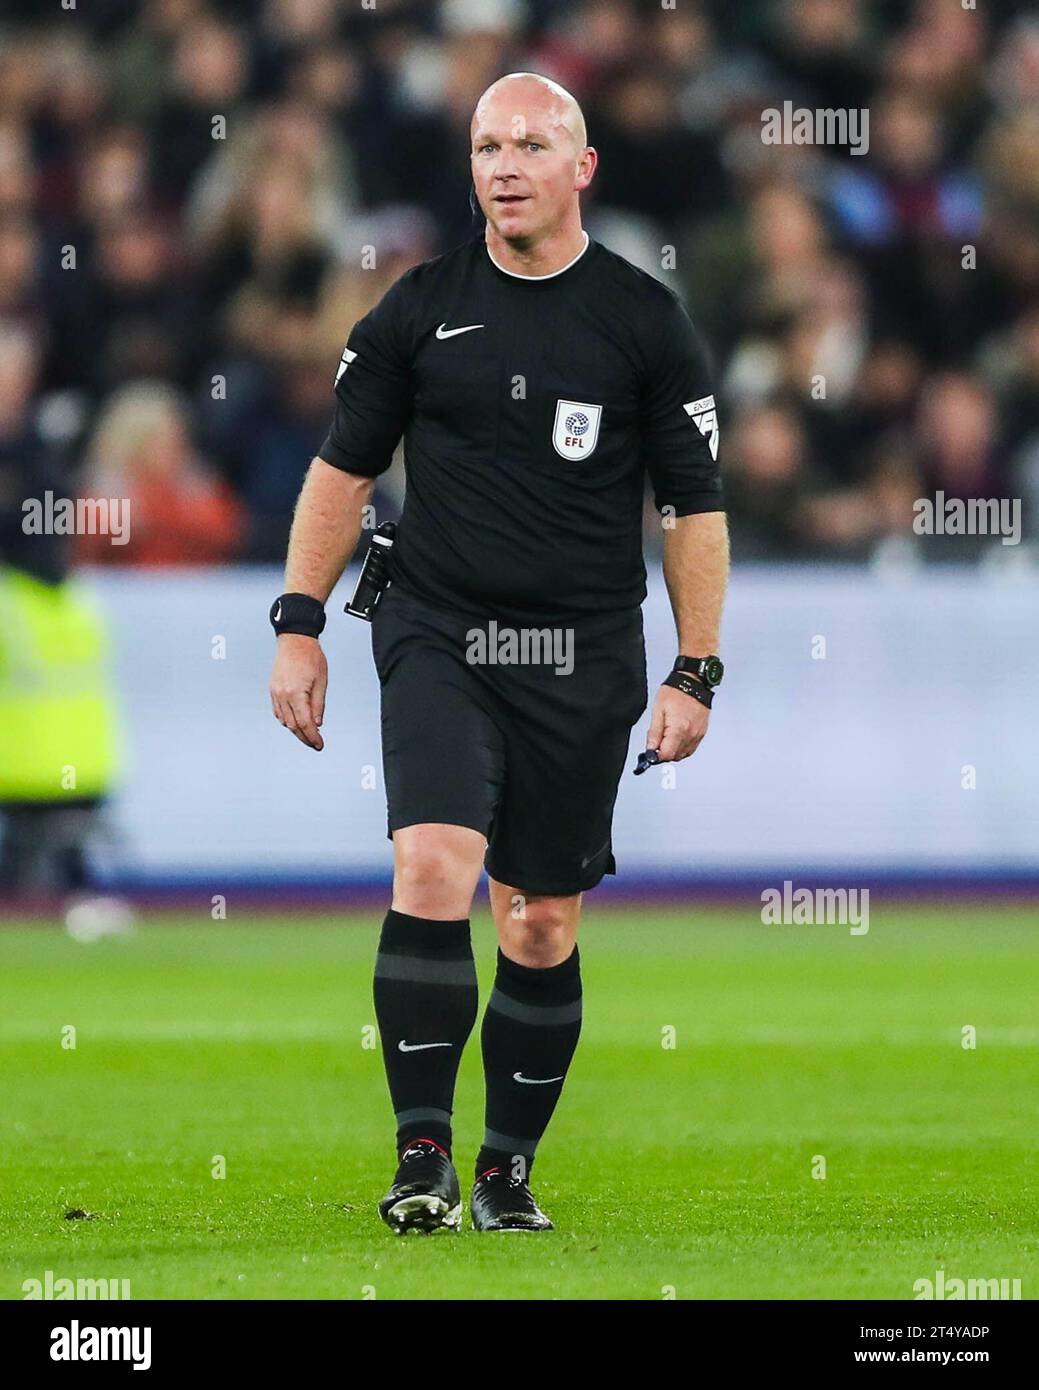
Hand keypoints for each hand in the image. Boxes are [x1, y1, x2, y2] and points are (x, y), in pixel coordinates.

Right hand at [270, 634, 327, 750]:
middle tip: (315, 744)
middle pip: (293, 725)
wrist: (295, 640)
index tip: (319, 745)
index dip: (312, 737)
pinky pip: (278, 711)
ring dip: (295, 730)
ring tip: (307, 735)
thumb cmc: (310, 657)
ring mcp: (275, 692)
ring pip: (284, 720)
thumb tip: (317, 723)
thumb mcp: (321, 681)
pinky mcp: (273, 689)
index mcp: (296, 693)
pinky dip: (286, 720)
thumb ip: (318, 705)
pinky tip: (295, 722)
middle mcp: (282, 695)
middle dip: (304, 737)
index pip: (305, 723)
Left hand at [645, 682, 709, 763]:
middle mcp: (690, 734)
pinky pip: (691, 748)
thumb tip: (650, 748)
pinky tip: (676, 737)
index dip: (656, 756)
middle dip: (664, 753)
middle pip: (675, 757)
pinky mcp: (702, 733)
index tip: (651, 752)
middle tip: (657, 741)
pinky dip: (682, 747)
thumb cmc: (675, 692)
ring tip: (667, 736)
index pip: (667, 755)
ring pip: (683, 754)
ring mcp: (697, 735)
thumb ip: (654, 732)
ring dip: (673, 750)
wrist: (693, 682)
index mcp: (679, 729)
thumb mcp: (658, 710)